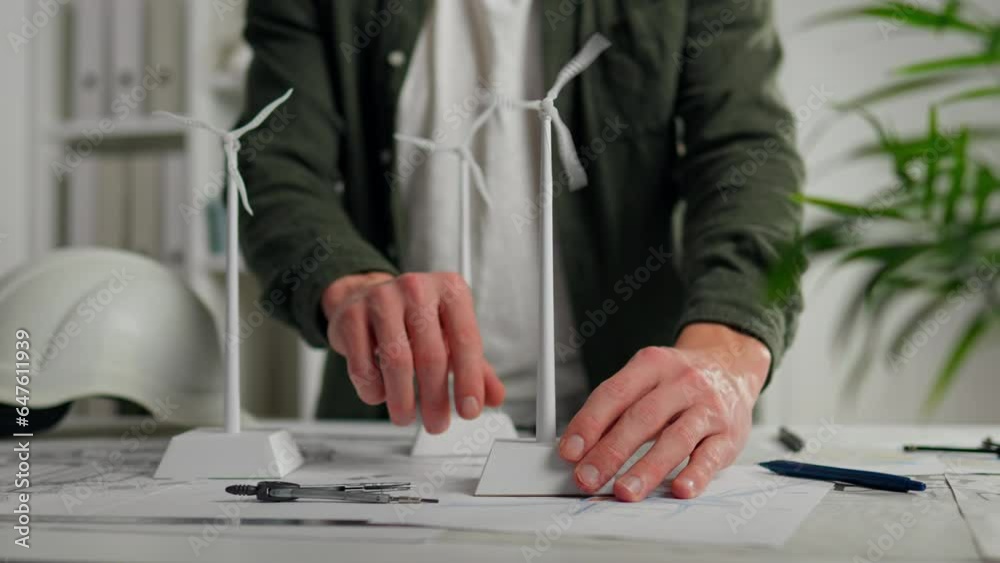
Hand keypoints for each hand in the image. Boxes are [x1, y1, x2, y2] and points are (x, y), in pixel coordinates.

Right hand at [322, 272, 504, 432]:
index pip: (466, 340)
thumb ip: (476, 366)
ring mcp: (381, 298)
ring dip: (402, 399)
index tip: (470, 410)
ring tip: (405, 416)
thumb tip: (494, 397)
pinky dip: (373, 389)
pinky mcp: (351, 315)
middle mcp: (417, 288)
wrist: (365, 295)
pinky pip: (363, 364)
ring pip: (396, 361)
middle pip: (431, 355)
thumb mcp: (451, 334)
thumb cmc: (415, 317)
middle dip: (435, 399)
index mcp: (450, 289)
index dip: (469, 381)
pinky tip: (380, 394)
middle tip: (437, 423)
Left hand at [558, 323, 769, 500]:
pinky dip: (695, 475)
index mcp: (653, 364)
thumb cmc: (678, 380)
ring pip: (675, 440)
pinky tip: (680, 489)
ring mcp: (708, 408)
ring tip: (624, 490)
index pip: (614, 393)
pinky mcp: (729, 435)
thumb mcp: (646, 378)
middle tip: (588, 477)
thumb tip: (579, 446)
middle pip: (642, 418)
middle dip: (611, 451)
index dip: (589, 423)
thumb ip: (615, 408)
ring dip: (647, 469)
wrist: (731, 366)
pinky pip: (711, 456)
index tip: (570, 451)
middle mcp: (682, 383)